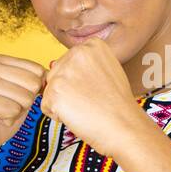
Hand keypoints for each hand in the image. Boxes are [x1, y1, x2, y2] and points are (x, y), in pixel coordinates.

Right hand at [0, 54, 46, 166]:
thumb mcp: (21, 95)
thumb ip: (34, 82)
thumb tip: (50, 72)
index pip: (37, 70)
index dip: (32, 91)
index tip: (14, 98)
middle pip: (33, 83)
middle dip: (25, 102)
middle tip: (6, 108)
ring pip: (24, 97)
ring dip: (16, 112)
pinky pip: (13, 109)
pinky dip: (8, 119)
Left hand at [40, 37, 148, 156]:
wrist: (124, 126)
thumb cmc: (118, 104)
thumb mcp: (109, 69)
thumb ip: (85, 63)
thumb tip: (52, 65)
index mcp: (91, 45)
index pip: (68, 61)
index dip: (79, 81)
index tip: (97, 88)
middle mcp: (76, 53)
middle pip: (56, 74)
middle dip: (68, 90)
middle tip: (91, 100)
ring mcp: (64, 72)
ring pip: (50, 90)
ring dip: (63, 103)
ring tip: (85, 107)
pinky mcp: (54, 92)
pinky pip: (46, 105)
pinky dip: (58, 115)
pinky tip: (78, 116)